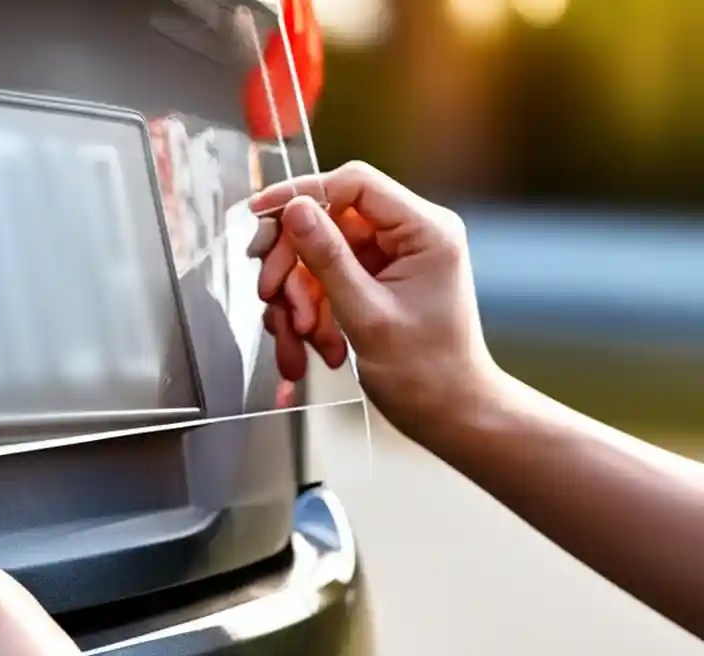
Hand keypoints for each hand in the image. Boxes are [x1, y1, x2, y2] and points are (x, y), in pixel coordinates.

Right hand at [249, 161, 499, 434]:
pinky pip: (326, 281)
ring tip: (303, 335)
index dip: (302, 192)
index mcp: (425, 231)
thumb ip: (327, 258)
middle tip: (272, 294)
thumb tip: (296, 209)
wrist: (449, 414)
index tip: (262, 212)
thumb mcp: (367, 314)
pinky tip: (314, 342)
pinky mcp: (376, 281)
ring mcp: (391, 259)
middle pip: (328, 221)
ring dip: (300, 296)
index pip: (354, 185)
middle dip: (293, 262)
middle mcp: (410, 236)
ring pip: (319, 255)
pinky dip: (312, 311)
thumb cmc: (427, 373)